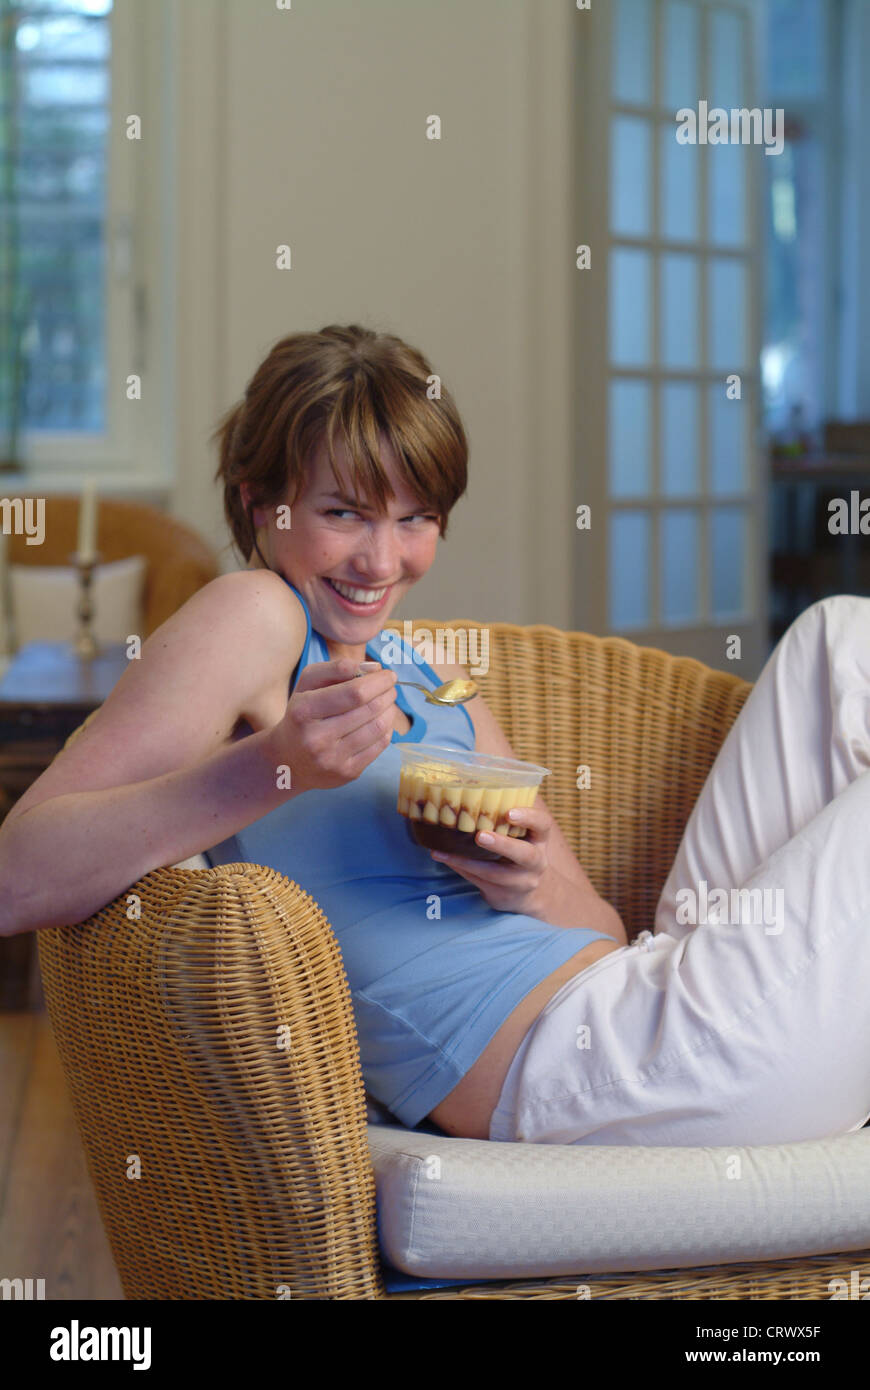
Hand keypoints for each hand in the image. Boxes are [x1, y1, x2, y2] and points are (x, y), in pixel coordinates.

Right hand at [267, 658, 396, 793]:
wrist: (288, 760)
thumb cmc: (303, 714)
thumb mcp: (308, 684)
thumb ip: (337, 668)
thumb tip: (374, 668)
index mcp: (304, 711)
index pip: (354, 692)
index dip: (378, 681)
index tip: (388, 675)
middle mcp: (316, 738)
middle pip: (369, 709)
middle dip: (387, 693)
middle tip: (390, 687)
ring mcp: (333, 759)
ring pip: (378, 727)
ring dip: (390, 710)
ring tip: (388, 702)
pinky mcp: (347, 772)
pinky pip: (380, 746)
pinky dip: (387, 728)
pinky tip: (382, 720)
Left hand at [430, 803, 560, 917]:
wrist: (527, 894)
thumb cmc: (516, 851)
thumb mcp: (519, 834)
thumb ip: (504, 816)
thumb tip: (464, 783)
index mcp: (539, 839)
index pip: (543, 825)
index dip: (529, 818)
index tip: (510, 812)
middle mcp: (536, 862)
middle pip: (525, 855)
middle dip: (502, 845)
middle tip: (481, 836)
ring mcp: (521, 882)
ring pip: (496, 874)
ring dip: (468, 861)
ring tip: (445, 851)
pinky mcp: (503, 895)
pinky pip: (480, 882)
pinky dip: (460, 868)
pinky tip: (442, 857)